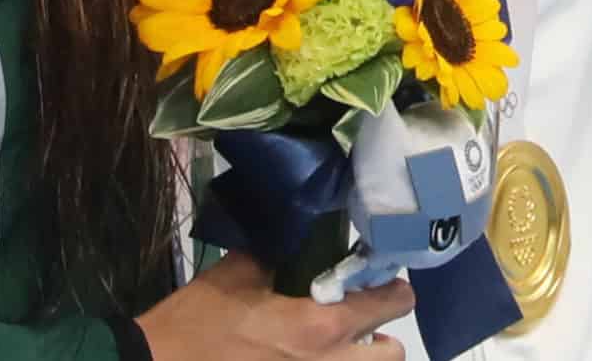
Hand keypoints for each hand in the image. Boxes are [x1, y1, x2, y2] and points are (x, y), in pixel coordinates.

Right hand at [135, 252, 412, 357]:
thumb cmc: (198, 323)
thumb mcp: (237, 275)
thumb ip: (278, 256)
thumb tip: (297, 240)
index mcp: (321, 328)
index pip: (391, 302)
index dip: (389, 285)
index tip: (374, 275)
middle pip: (393, 353)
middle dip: (381, 334)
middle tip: (354, 318)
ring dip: (357, 357)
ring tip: (329, 345)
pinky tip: (298, 356)